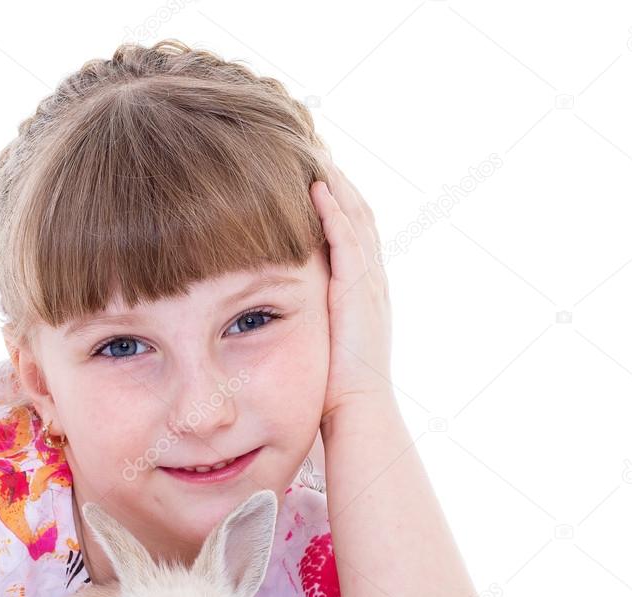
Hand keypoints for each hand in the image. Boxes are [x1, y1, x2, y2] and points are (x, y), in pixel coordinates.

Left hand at [310, 157, 394, 427]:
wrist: (356, 415)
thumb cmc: (329, 392)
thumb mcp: (313, 345)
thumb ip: (298, 321)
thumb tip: (261, 312)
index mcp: (360, 294)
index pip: (350, 235)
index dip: (335, 203)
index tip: (312, 174)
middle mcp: (370, 283)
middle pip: (357, 216)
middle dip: (338, 182)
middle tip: (316, 147)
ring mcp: (368, 285)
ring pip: (356, 219)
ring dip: (336, 184)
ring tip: (315, 150)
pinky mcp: (359, 293)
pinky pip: (348, 241)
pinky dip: (334, 210)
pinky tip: (317, 186)